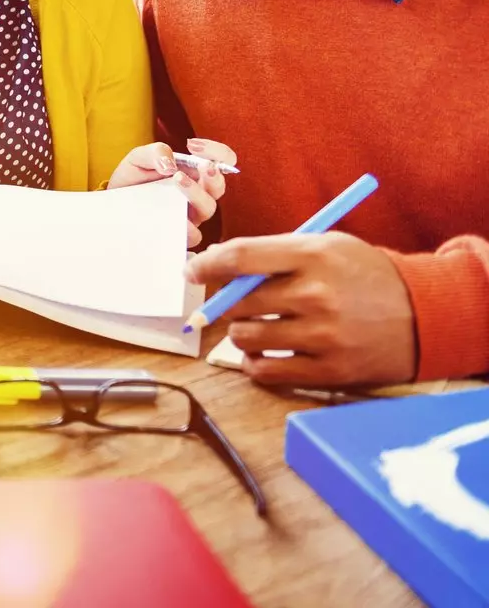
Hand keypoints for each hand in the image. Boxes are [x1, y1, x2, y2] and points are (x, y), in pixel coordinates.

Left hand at [107, 138, 231, 247]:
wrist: (113, 201)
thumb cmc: (132, 178)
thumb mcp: (139, 158)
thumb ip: (155, 152)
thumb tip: (170, 164)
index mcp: (195, 172)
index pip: (222, 161)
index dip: (218, 152)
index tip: (193, 146)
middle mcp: (198, 193)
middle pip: (218, 187)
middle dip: (214, 176)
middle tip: (202, 165)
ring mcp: (191, 214)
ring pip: (208, 208)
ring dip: (196, 193)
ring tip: (177, 179)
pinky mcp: (180, 233)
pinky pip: (193, 234)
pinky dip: (185, 224)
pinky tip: (169, 215)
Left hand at [186, 232, 417, 387]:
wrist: (425, 314)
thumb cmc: (365, 276)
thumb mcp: (327, 246)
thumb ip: (275, 255)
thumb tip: (217, 269)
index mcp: (313, 256)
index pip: (240, 257)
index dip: (206, 266)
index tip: (193, 271)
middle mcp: (316, 295)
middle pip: (237, 302)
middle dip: (227, 303)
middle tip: (237, 304)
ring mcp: (323, 336)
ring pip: (245, 338)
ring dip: (242, 334)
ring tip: (257, 329)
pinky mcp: (330, 371)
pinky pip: (266, 372)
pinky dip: (255, 365)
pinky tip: (264, 356)